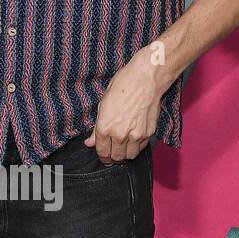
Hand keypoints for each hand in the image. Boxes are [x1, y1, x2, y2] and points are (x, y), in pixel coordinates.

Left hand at [85, 48, 162, 163]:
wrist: (146, 79)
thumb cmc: (122, 86)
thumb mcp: (103, 105)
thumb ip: (96, 128)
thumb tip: (90, 142)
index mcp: (105, 128)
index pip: (102, 152)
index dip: (102, 157)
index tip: (104, 157)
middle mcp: (119, 135)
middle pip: (116, 157)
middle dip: (113, 157)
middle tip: (113, 153)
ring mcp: (135, 136)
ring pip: (129, 156)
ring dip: (125, 154)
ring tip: (124, 148)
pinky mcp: (148, 133)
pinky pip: (141, 148)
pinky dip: (136, 147)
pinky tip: (133, 140)